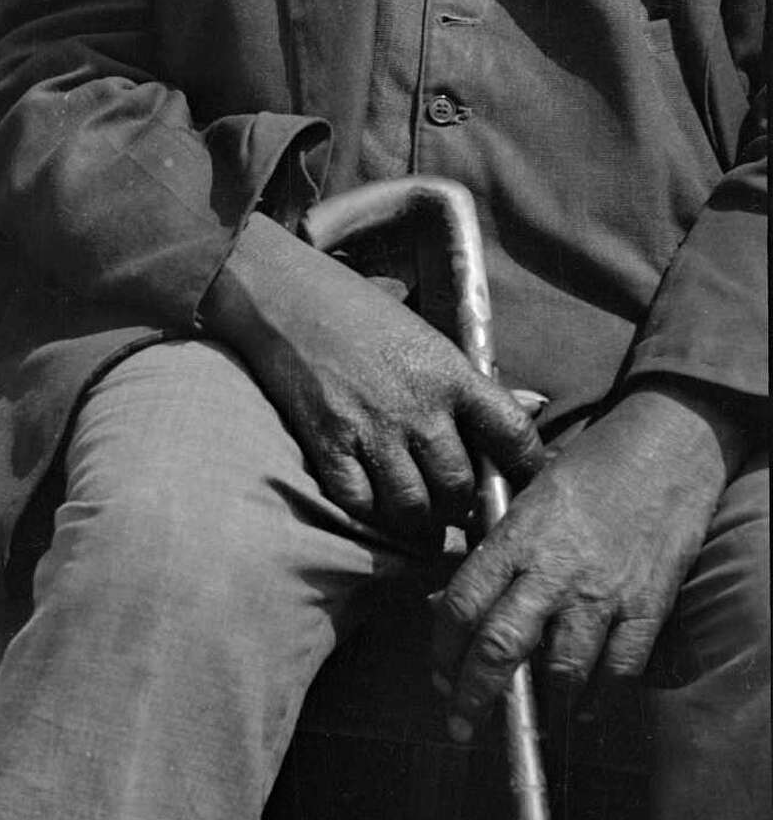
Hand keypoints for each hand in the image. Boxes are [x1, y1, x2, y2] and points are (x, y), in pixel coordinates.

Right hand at [204, 218, 542, 538]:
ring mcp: (371, 428)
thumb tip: (532, 409)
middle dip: (462, 506)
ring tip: (419, 517)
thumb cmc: (363, 314)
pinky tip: (374, 504)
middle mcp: (418, 406)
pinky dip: (370, 513)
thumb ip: (472, 383)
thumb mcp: (429, 338)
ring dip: (419, 520)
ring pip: (412, 505)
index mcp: (453, 374)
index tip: (522, 484)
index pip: (513, 435)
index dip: (527, 470)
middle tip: (455, 508)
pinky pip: (358, 502)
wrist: (288, 299)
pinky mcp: (327, 442)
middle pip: (459, 484)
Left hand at [433, 384, 740, 738]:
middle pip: (499, 648)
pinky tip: (583, 708)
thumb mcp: (524, 500)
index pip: (461, 606)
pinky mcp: (648, 606)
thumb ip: (491, 552)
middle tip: (461, 724)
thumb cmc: (588, 471)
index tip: (438, 676)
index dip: (442, 651)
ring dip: (540, 705)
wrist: (666, 448)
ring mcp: (604, 593)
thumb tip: (449, 604)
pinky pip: (620, 669)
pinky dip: (599, 697)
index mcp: (515, 540)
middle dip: (473, 695)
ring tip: (526, 721)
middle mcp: (554, 572)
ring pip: (561, 669)